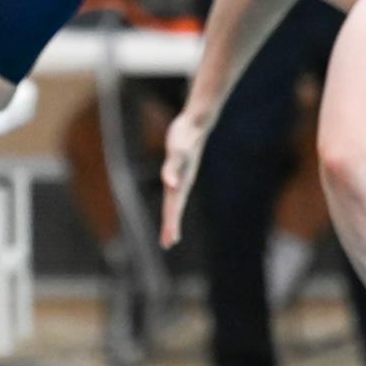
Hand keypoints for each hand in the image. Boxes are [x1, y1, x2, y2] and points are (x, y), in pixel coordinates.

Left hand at [158, 110, 210, 248]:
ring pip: (175, 197)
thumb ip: (173, 168)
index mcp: (180, 183)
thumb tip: (171, 185)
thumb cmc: (186, 136)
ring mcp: (182, 174)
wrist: (197, 122)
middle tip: (168, 244)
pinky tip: (173, 195)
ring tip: (170, 228)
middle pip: (174, 207)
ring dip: (172, 213)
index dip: (171, 225)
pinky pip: (174, 184)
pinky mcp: (179, 165)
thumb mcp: (178, 153)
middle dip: (171, 226)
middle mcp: (181, 181)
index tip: (169, 242)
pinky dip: (172, 195)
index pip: (173, 208)